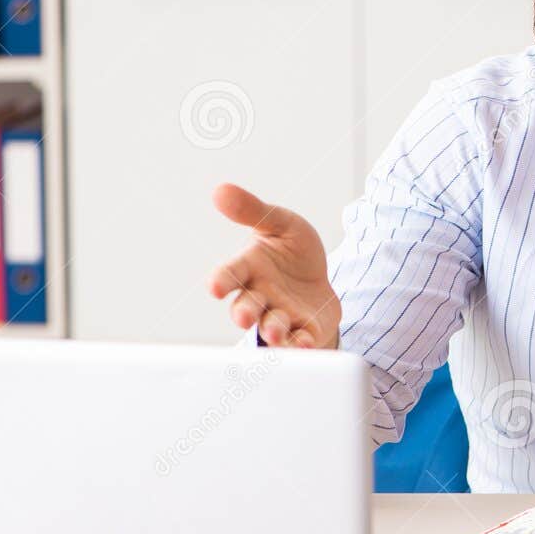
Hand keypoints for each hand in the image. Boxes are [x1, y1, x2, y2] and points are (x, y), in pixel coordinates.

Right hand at [208, 183, 339, 349]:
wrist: (319, 276)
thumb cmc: (291, 250)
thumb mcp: (280, 223)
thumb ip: (253, 211)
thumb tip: (221, 189)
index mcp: (250, 267)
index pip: (230, 273)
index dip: (222, 280)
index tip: (215, 287)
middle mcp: (261, 295)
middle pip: (247, 306)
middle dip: (245, 312)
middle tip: (244, 316)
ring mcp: (282, 315)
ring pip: (272, 327)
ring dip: (273, 330)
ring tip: (277, 332)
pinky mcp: (305, 329)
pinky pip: (301, 340)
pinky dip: (301, 344)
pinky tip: (305, 343)